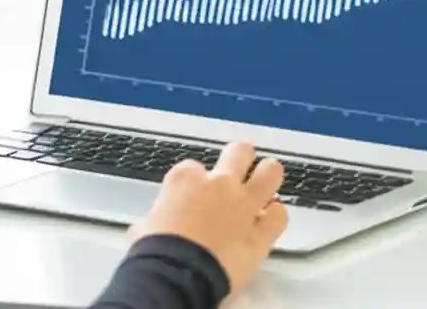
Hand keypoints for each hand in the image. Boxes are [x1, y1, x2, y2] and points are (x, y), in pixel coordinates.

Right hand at [128, 141, 287, 296]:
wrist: (177, 274)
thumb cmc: (155, 250)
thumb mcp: (146, 225)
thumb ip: (160, 215)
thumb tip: (157, 224)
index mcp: (185, 179)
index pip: (192, 167)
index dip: (194, 181)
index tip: (192, 195)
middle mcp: (219, 183)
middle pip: (239, 152)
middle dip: (239, 158)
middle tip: (237, 169)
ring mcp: (245, 205)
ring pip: (270, 172)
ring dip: (267, 177)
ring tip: (264, 185)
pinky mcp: (262, 232)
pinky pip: (280, 215)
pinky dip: (275, 215)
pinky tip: (270, 220)